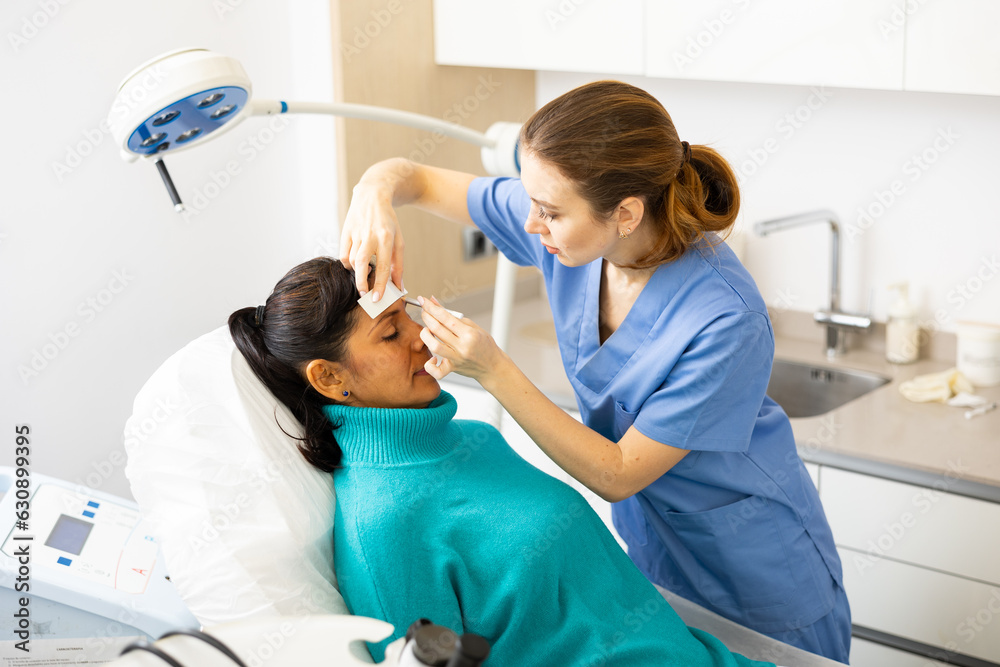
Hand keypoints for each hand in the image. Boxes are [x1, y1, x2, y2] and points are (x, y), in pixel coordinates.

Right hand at [339, 181, 404, 300]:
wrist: (372, 196)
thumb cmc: (388, 221)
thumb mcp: (399, 241)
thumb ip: (398, 265)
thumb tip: (398, 286)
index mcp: (386, 238)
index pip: (383, 266)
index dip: (380, 284)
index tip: (377, 298)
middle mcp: (370, 235)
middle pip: (361, 263)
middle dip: (361, 282)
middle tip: (364, 294)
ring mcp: (356, 233)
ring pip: (351, 260)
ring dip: (355, 272)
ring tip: (363, 275)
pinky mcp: (345, 231)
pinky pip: (343, 253)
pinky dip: (348, 263)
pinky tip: (355, 264)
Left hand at [418, 296, 506, 381]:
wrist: (493, 366)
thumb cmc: (485, 346)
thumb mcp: (473, 326)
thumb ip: (453, 316)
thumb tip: (435, 303)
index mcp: (469, 334)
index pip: (446, 317)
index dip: (432, 307)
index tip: (423, 300)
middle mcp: (462, 346)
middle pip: (437, 329)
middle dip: (427, 317)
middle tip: (424, 311)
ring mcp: (457, 359)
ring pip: (434, 346)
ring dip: (425, 335)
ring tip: (427, 330)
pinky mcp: (453, 369)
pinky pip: (437, 371)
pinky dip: (430, 365)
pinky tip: (432, 358)